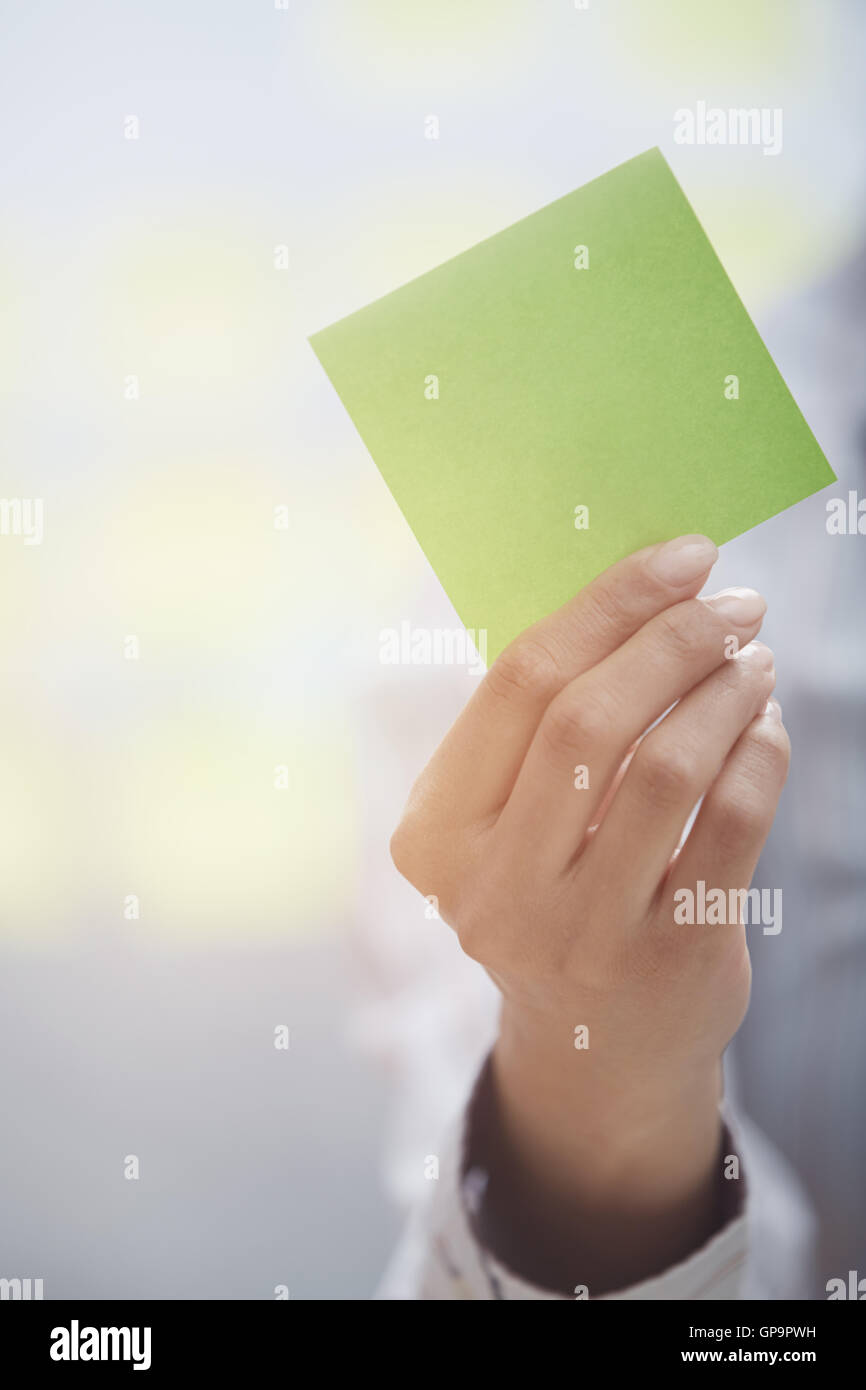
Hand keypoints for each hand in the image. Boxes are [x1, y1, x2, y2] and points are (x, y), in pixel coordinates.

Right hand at [389, 535, 789, 1292]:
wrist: (592, 1047)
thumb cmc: (552, 896)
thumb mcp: (510, 822)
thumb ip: (543, 728)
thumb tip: (646, 598)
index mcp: (436, 834)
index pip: (518, 684)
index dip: (607, 606)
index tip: (679, 558)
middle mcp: (492, 888)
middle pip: (587, 718)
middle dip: (673, 639)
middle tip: (734, 603)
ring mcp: (579, 934)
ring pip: (667, 769)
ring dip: (725, 692)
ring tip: (754, 661)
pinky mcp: (667, 961)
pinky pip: (731, 824)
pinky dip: (760, 755)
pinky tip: (764, 727)